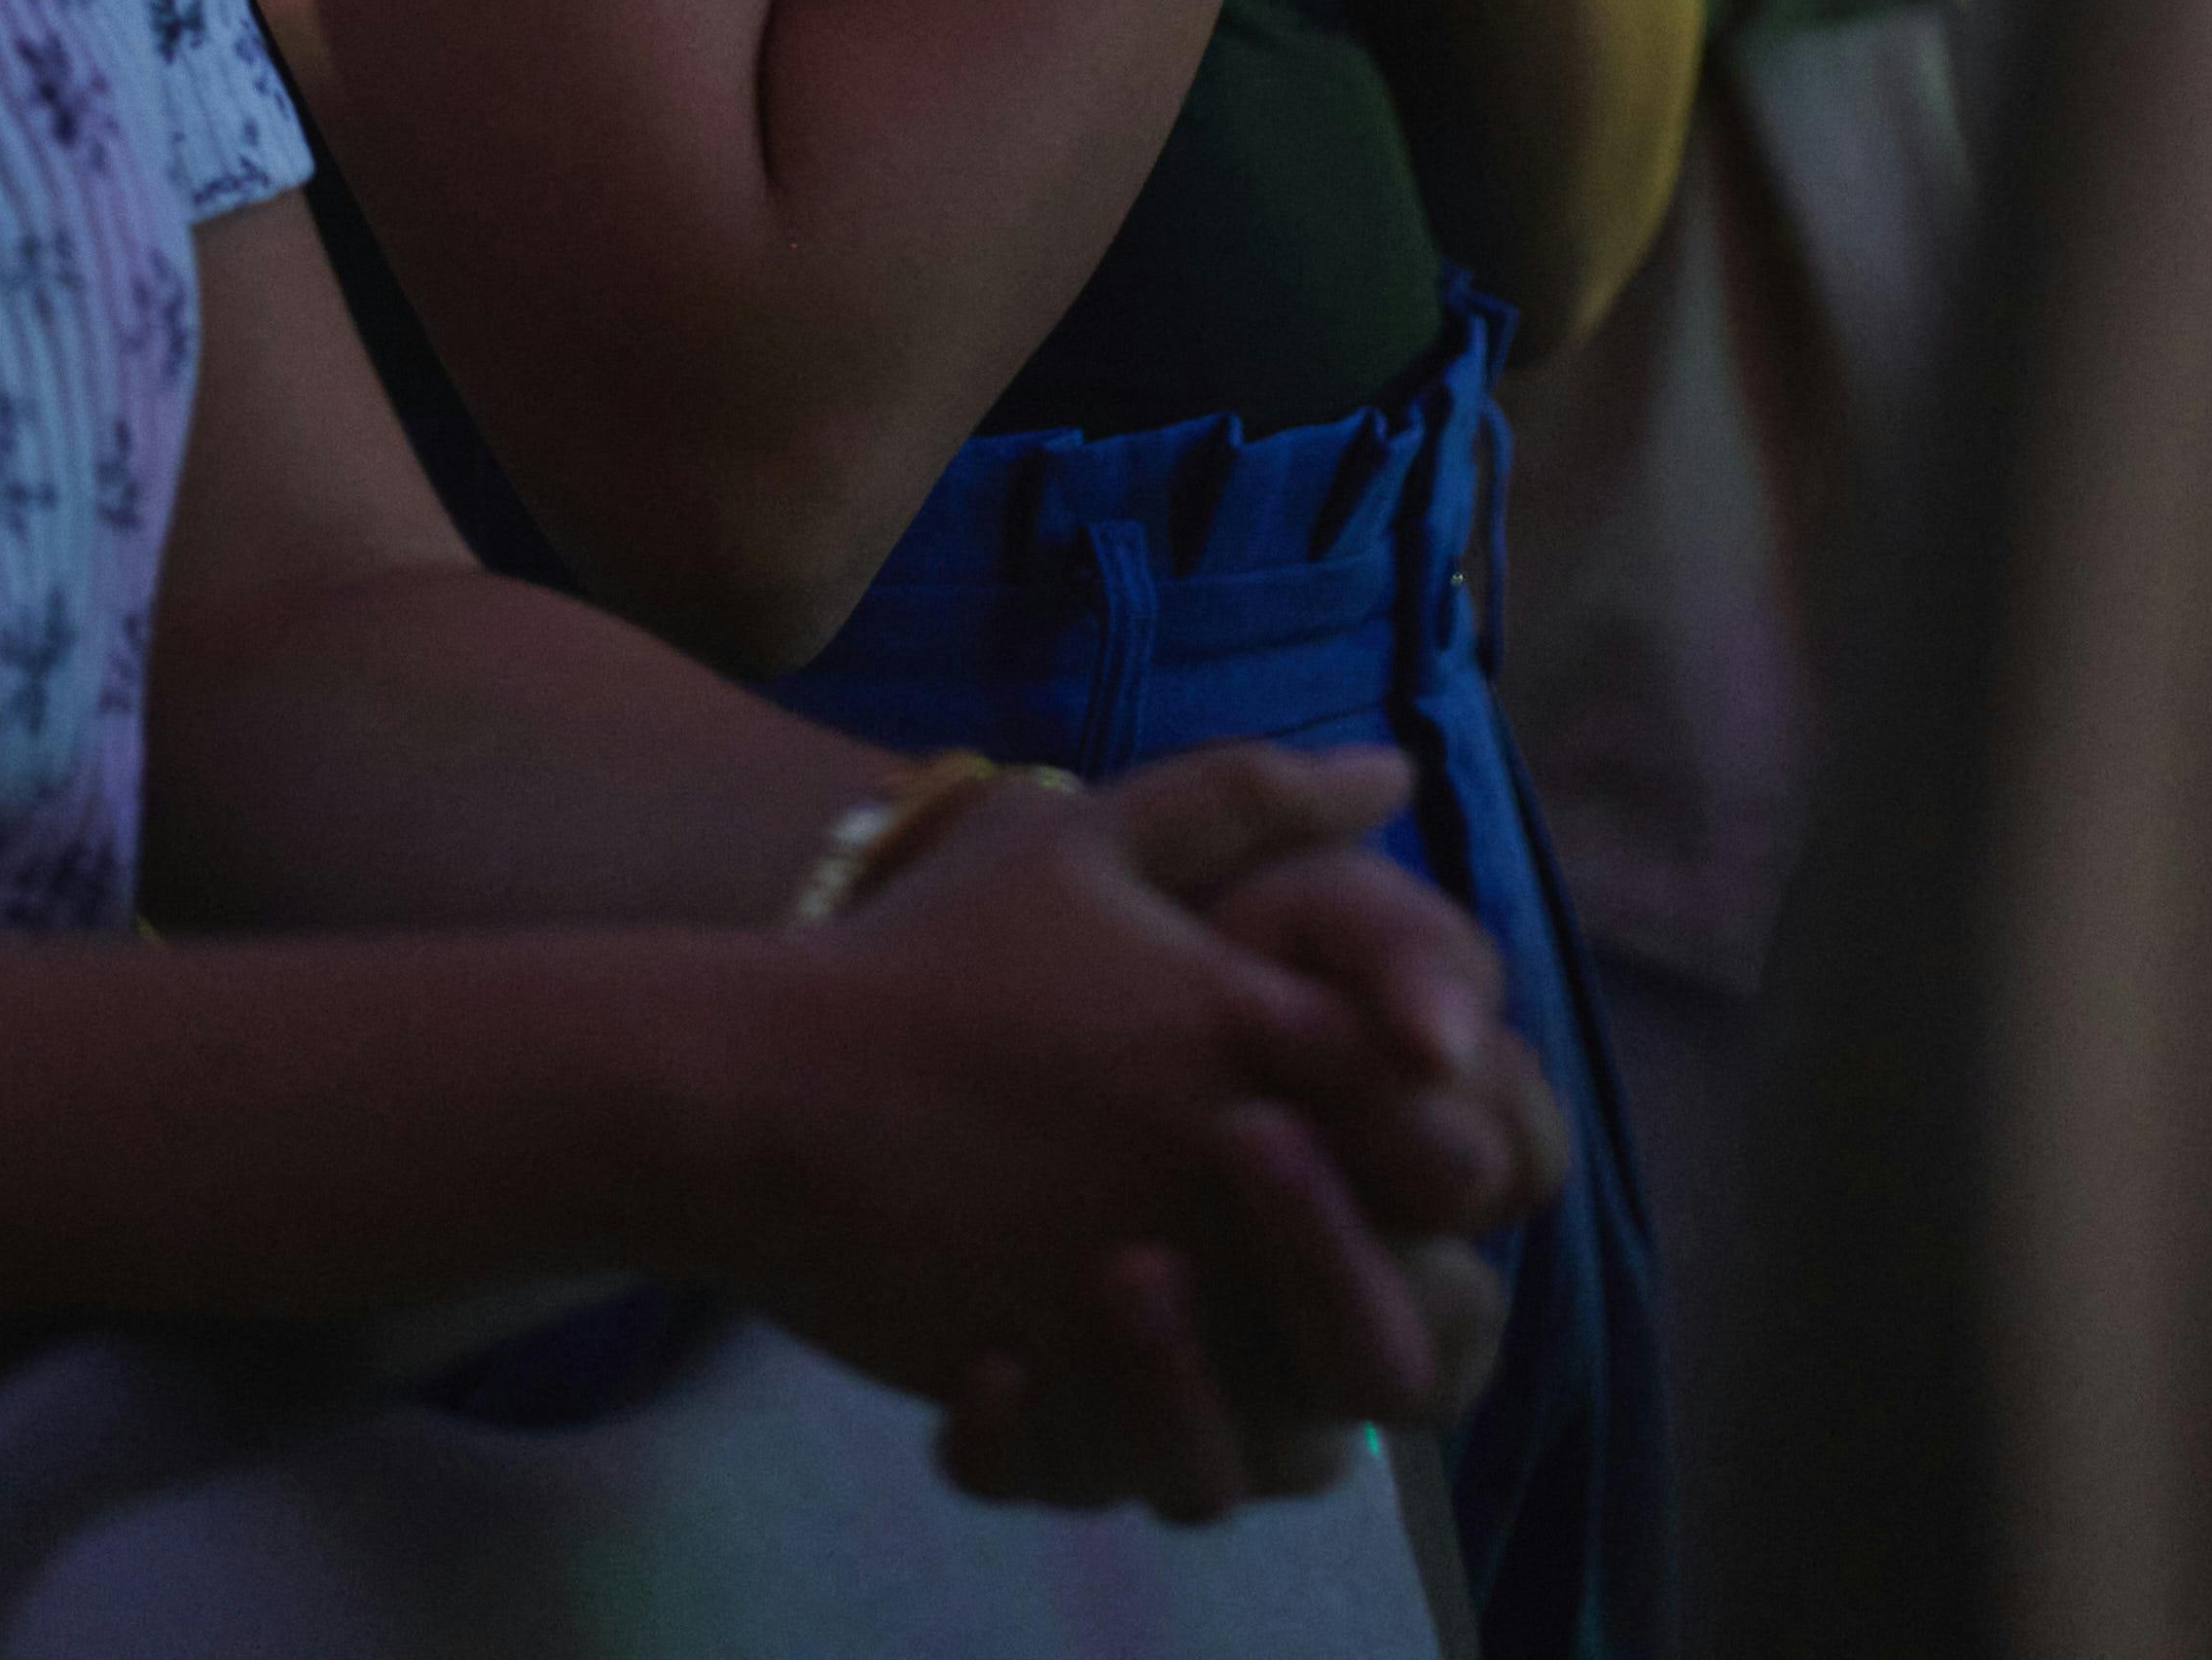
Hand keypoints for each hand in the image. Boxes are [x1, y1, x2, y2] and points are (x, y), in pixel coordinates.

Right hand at [728, 745, 1553, 1517]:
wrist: (755, 1095)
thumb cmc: (926, 954)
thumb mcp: (1084, 837)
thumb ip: (1251, 795)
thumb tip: (1391, 772)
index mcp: (1241, 1022)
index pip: (1435, 1093)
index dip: (1456, 1116)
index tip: (1421, 1114)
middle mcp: (1219, 1156)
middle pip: (1402, 1240)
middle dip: (1405, 1245)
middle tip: (1365, 1232)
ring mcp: (1153, 1277)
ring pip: (1321, 1365)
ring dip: (1318, 1344)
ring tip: (1268, 1308)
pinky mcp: (1084, 1378)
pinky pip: (1204, 1439)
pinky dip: (1214, 1418)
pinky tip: (1181, 1368)